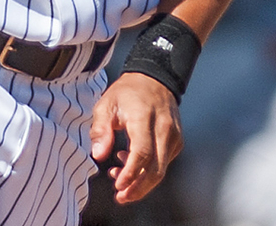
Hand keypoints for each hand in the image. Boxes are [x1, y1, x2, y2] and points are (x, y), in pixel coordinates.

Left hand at [90, 72, 182, 204]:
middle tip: (120, 196)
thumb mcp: (106, 104)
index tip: (118, 185)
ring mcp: (173, 135)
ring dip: (141, 181)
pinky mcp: (177, 141)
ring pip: (161, 169)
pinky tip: (130, 163)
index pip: (142, 152)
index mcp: (144, 117)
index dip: (131, 173)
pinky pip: (164, 163)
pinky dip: (148, 170)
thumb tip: (98, 155)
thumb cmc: (128, 92)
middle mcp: (164, 128)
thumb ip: (100, 130)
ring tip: (119, 178)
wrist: (154, 79)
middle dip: (138, 188)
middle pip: (156, 168)